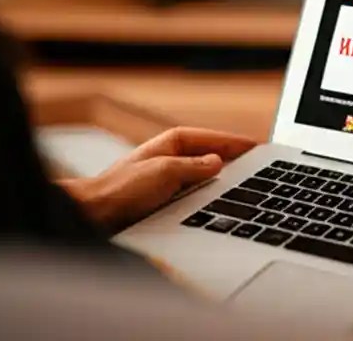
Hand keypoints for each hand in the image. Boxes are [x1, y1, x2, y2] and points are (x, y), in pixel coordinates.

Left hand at [61, 127, 256, 231]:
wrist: (94, 214)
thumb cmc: (119, 190)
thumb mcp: (163, 173)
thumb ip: (193, 166)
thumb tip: (218, 161)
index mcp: (171, 143)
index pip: (212, 138)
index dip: (235, 141)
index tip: (256, 145)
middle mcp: (170, 156)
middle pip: (210, 153)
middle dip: (233, 157)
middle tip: (258, 163)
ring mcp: (168, 176)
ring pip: (204, 173)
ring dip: (222, 176)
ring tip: (245, 181)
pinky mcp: (164, 196)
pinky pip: (195, 190)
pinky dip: (209, 191)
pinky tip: (218, 200)